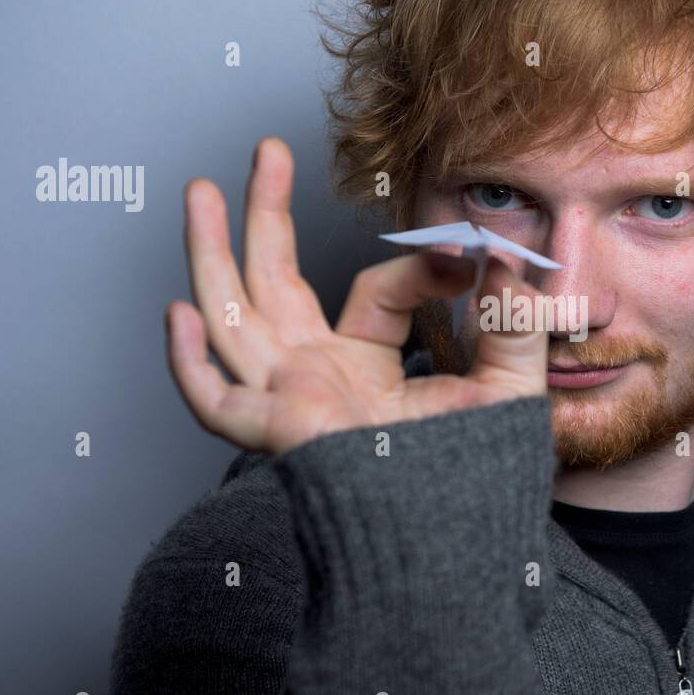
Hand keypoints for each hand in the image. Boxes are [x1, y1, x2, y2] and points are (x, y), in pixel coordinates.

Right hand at [166, 137, 548, 454]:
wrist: (460, 542)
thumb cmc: (479, 477)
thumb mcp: (509, 385)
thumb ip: (513, 322)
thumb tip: (500, 255)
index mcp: (363, 362)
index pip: (376, 291)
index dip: (422, 268)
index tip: (470, 254)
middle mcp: (314, 374)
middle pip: (271, 280)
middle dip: (263, 214)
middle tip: (265, 152)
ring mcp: (287, 399)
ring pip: (231, 316)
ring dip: (210, 253)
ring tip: (201, 191)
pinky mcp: (276, 434)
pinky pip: (216, 404)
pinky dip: (190, 365)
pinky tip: (180, 312)